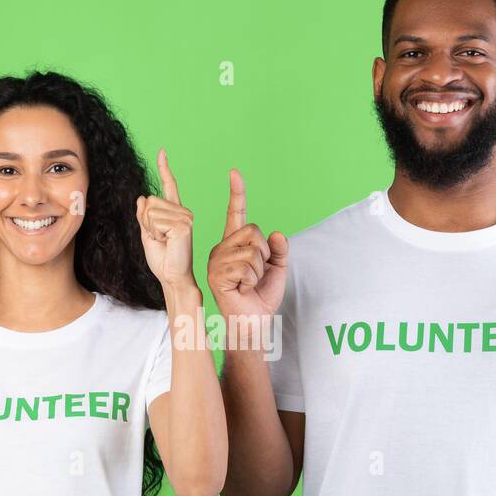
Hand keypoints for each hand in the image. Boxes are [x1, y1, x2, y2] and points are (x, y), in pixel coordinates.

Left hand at [136, 148, 194, 288]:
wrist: (171, 276)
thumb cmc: (162, 259)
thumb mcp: (147, 234)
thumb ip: (144, 216)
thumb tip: (142, 197)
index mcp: (176, 212)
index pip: (169, 186)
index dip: (165, 169)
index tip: (162, 152)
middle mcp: (183, 211)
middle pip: (150, 201)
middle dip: (146, 221)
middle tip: (158, 238)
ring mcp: (186, 217)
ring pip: (151, 211)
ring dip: (150, 229)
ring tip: (163, 241)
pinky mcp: (183, 225)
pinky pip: (155, 221)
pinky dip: (155, 234)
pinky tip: (166, 242)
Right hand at [206, 168, 287, 318]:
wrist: (253, 323)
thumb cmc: (261, 298)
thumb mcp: (277, 269)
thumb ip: (278, 250)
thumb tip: (276, 234)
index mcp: (234, 244)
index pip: (236, 214)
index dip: (237, 194)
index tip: (234, 173)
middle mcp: (221, 248)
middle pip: (252, 231)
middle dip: (264, 254)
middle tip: (256, 275)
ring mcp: (216, 261)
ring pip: (252, 251)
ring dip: (259, 271)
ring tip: (249, 284)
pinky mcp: (216, 275)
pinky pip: (247, 266)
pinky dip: (252, 280)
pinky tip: (242, 289)